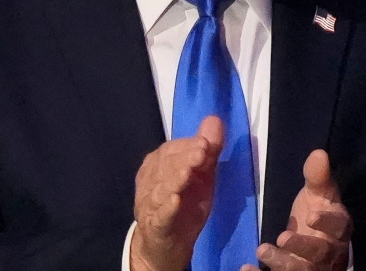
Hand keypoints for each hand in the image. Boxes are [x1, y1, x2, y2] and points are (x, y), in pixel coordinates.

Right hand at [130, 116, 224, 270]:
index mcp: (159, 166)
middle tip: (202, 152)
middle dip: (183, 159)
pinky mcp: (156, 226)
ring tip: (188, 172)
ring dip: (173, 180)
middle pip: (164, 167)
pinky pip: (159, 216)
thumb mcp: (201, 177)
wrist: (166, 246)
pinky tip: (174, 201)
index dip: (187, 146)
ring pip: (160, 190)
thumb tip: (215, 119)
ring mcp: (150, 204)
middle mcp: (150, 181)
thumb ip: (208, 150)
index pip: (170, 151)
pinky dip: (166, 208)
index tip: (206, 143)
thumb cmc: (184, 206)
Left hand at [244, 149, 350, 270]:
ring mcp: (312, 266)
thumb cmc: (315, 213)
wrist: (310, 238)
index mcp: (338, 229)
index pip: (338, 227)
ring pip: (302, 270)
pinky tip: (247, 268)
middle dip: (302, 247)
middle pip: (320, 253)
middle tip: (282, 237)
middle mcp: (329, 252)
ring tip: (262, 250)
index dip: (327, 223)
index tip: (311, 216)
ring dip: (282, 263)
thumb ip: (317, 176)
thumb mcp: (317, 194)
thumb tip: (319, 153)